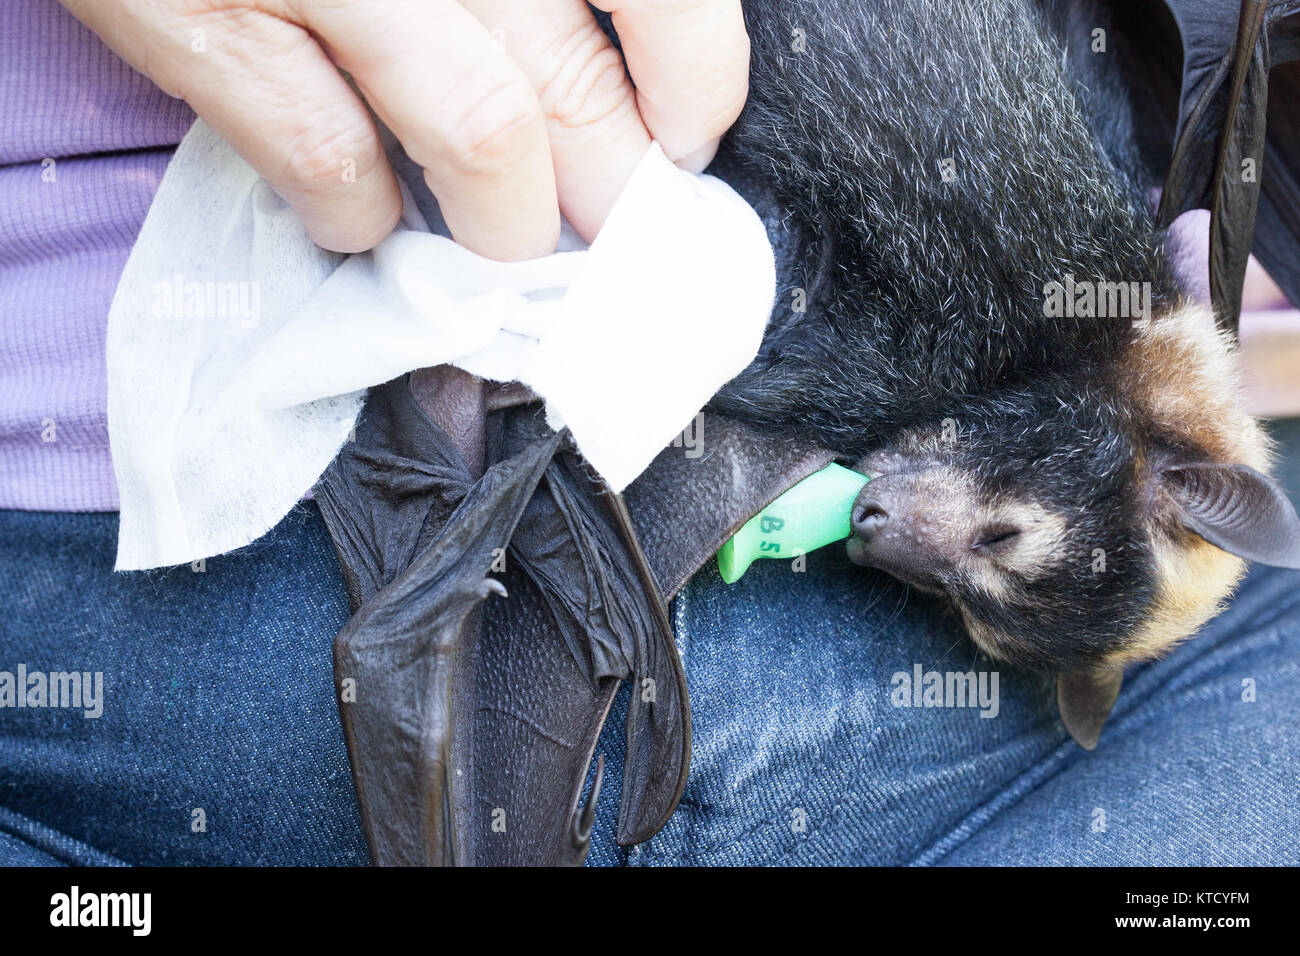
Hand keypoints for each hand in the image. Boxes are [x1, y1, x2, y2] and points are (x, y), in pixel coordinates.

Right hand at [60, 0, 749, 258]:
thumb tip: (609, 70)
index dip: (694, 81)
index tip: (685, 137)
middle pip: (575, 84)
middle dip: (610, 191)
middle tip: (612, 236)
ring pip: (484, 137)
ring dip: (504, 227)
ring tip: (502, 248)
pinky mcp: (212, 23)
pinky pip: (331, 157)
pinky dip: (360, 215)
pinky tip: (363, 220)